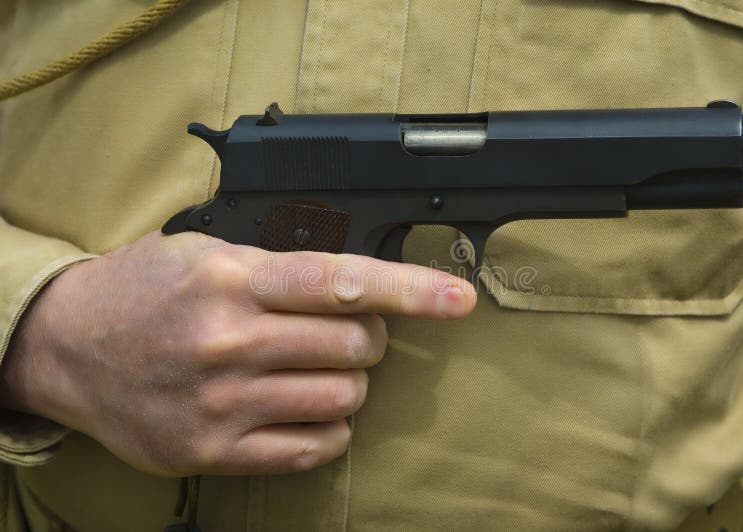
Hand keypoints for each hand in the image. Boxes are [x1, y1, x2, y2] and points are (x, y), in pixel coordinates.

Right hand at [0, 231, 475, 474]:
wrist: (67, 345)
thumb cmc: (142, 289)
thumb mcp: (204, 250)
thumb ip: (277, 266)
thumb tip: (356, 285)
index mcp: (231, 279)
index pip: (342, 281)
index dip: (411, 290)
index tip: (458, 298)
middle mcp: (229, 339)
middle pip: (354, 346)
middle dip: (371, 340)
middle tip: (352, 333)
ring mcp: (221, 401)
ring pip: (341, 399)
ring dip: (350, 383)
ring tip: (323, 370)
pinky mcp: (211, 449)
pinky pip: (309, 449)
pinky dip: (329, 430)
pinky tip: (310, 411)